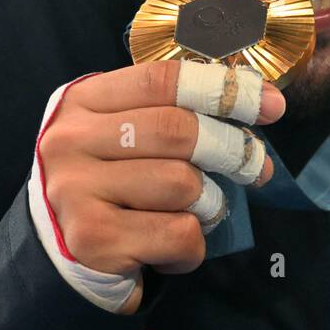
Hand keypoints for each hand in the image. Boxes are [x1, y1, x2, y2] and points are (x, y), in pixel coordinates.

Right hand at [37, 59, 284, 313]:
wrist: (58, 250)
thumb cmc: (112, 180)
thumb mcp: (130, 130)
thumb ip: (181, 108)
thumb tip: (267, 102)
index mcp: (84, 100)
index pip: (163, 80)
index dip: (225, 89)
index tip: (271, 105)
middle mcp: (72, 140)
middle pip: (178, 130)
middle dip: (233, 149)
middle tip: (258, 168)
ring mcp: (75, 190)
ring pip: (182, 183)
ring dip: (207, 204)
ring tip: (193, 214)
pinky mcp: (91, 240)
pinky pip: (176, 233)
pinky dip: (191, 246)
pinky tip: (170, 248)